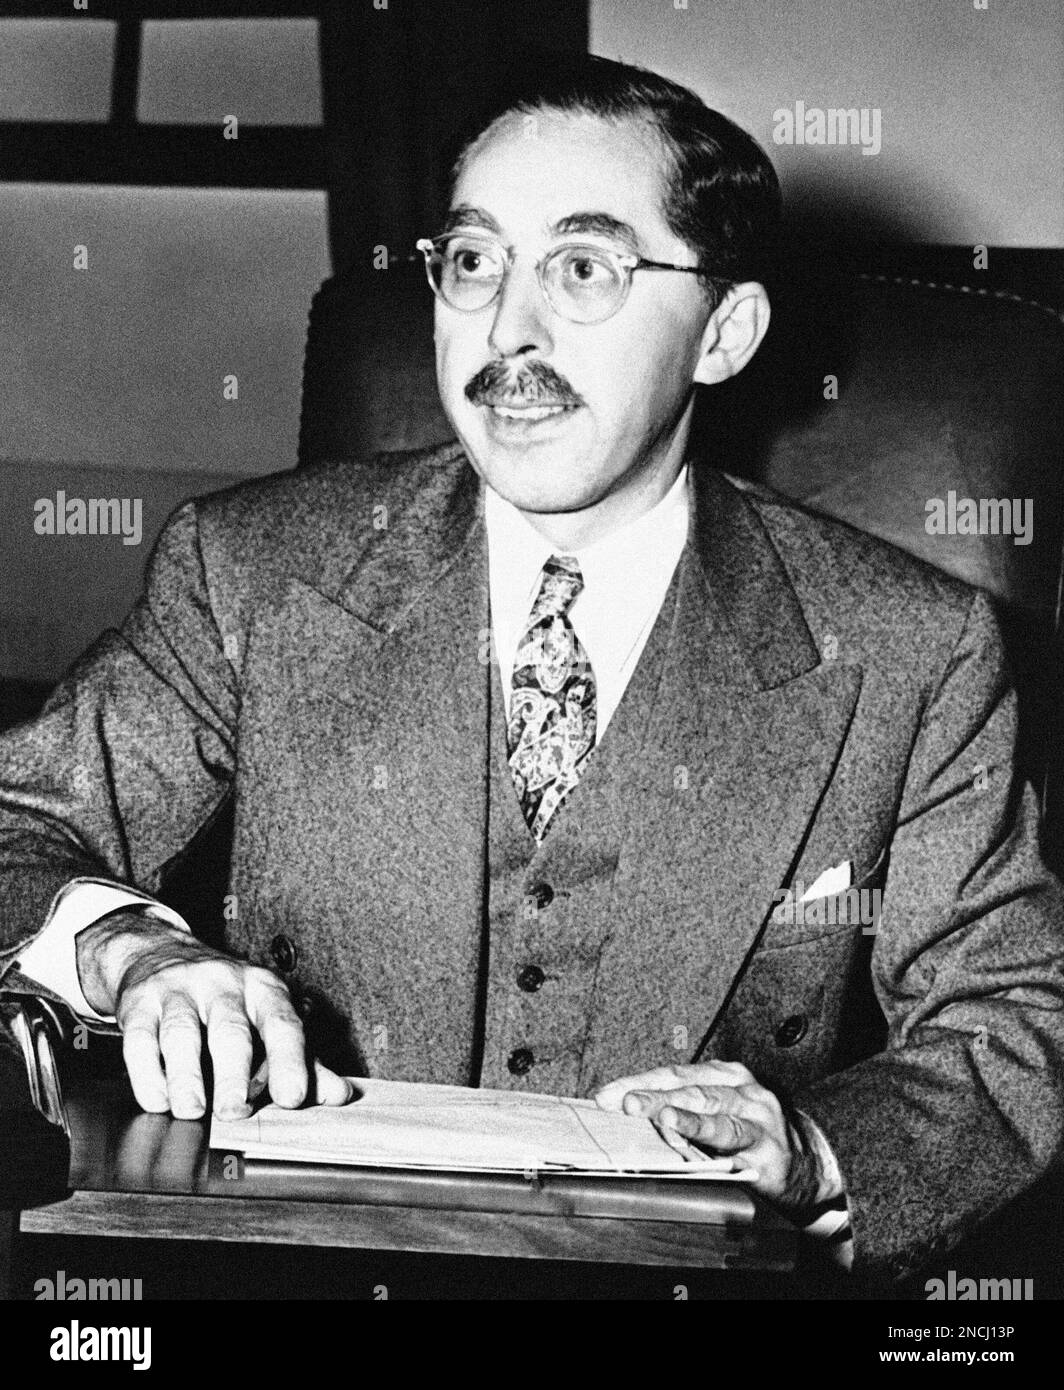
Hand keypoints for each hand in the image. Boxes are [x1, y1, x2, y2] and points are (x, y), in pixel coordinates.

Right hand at [76, 912, 351, 1120]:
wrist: (161, 954)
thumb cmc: (228, 998)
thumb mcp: (268, 1019)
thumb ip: (304, 1059)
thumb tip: (338, 1095)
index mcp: (264, 989)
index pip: (282, 1024)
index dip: (289, 1061)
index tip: (293, 1097)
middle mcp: (223, 984)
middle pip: (231, 1029)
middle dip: (234, 1073)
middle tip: (235, 1111)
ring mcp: (179, 991)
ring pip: (182, 1033)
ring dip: (186, 1076)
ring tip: (192, 1110)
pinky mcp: (139, 1003)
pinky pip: (139, 1040)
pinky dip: (148, 1076)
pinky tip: (159, 1100)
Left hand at [595, 1060, 834, 1217]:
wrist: (810, 1162)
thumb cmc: (754, 1132)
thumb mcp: (721, 1109)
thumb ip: (682, 1106)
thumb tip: (627, 1111)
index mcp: (725, 1075)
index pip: (674, 1074)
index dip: (638, 1082)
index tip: (606, 1095)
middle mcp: (743, 1091)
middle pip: (691, 1089)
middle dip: (655, 1095)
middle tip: (624, 1103)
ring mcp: (758, 1121)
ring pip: (718, 1115)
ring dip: (689, 1117)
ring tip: (665, 1118)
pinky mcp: (768, 1153)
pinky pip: (739, 1150)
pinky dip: (717, 1148)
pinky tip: (698, 1151)